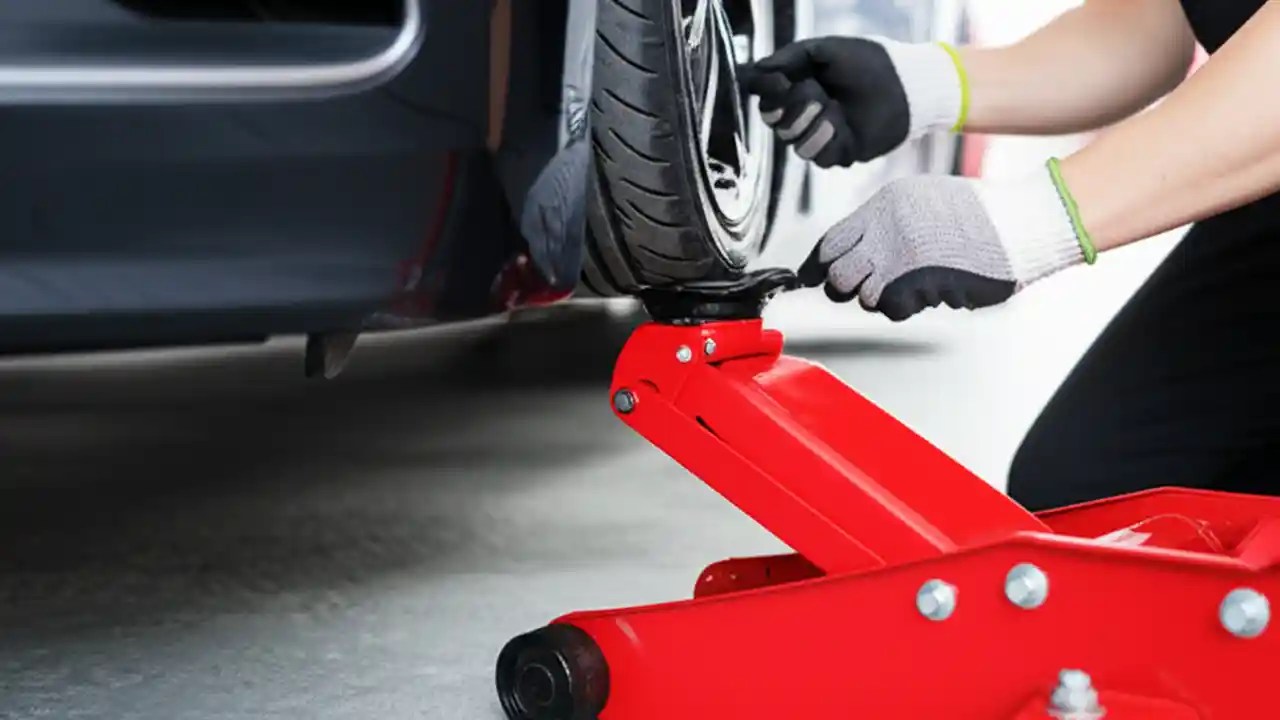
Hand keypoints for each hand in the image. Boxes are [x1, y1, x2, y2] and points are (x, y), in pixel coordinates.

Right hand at [743, 36, 964, 167]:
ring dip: (811, 123)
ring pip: (794, 142)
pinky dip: (827, 138)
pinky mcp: (841, 153)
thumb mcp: (825, 50)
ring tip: (834, 108)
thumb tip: (756, 69)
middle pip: (775, 123)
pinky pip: (818, 156)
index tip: (777, 81)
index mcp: (801, 88)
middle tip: (815, 92)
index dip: (766, 91)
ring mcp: (824, 135)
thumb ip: (789, 57)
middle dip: (792, 106)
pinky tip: (841, 124)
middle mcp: (808, 114)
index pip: (767, 99)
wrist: (906, 85)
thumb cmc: (869, 62)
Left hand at [799, 170, 1086, 320]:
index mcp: (884, 205)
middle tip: (874, 285)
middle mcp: (884, 229)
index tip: (813, 277)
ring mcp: (898, 257)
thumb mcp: (923, 201)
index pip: (831, 241)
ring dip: (884, 298)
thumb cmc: (982, 217)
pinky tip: (932, 291)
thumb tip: (853, 252)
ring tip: (917, 283)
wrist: (1022, 224)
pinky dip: (907, 307)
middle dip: (849, 287)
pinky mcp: (915, 282)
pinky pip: (891, 309)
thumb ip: (885, 224)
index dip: (820, 265)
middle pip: (838, 275)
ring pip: (862, 297)